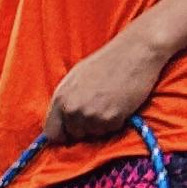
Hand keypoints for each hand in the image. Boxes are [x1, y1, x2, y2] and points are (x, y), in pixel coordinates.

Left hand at [44, 27, 172, 144]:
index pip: (51, 133)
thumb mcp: (75, 78)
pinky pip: (111, 130)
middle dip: (84, 127)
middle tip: (98, 107)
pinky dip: (117, 121)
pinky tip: (120, 104)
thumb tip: (61, 121)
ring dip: (101, 124)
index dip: (62, 134)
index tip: (71, 130)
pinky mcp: (111, 119)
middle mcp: (72, 110)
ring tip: (110, 102)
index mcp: (60, 98)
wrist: (135, 52)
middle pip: (74, 135)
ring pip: (94, 134)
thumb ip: (65, 101)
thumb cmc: (106, 62)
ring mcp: (91, 116)